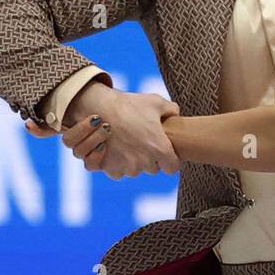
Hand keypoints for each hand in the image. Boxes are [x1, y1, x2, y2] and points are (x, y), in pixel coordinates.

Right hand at [31, 87, 181, 177]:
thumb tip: (176, 115)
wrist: (99, 107)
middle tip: (142, 141)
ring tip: (127, 142)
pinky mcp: (109, 168)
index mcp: (160, 148)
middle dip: (150, 158)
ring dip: (133, 161)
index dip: (170, 159)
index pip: (172, 167)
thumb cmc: (129, 104)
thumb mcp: (156, 102)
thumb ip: (172, 110)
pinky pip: (118, 172)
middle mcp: (144, 162)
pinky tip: (115, 149)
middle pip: (153, 168)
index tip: (166, 152)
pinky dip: (116, 164)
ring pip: (135, 170)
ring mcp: (126, 167)